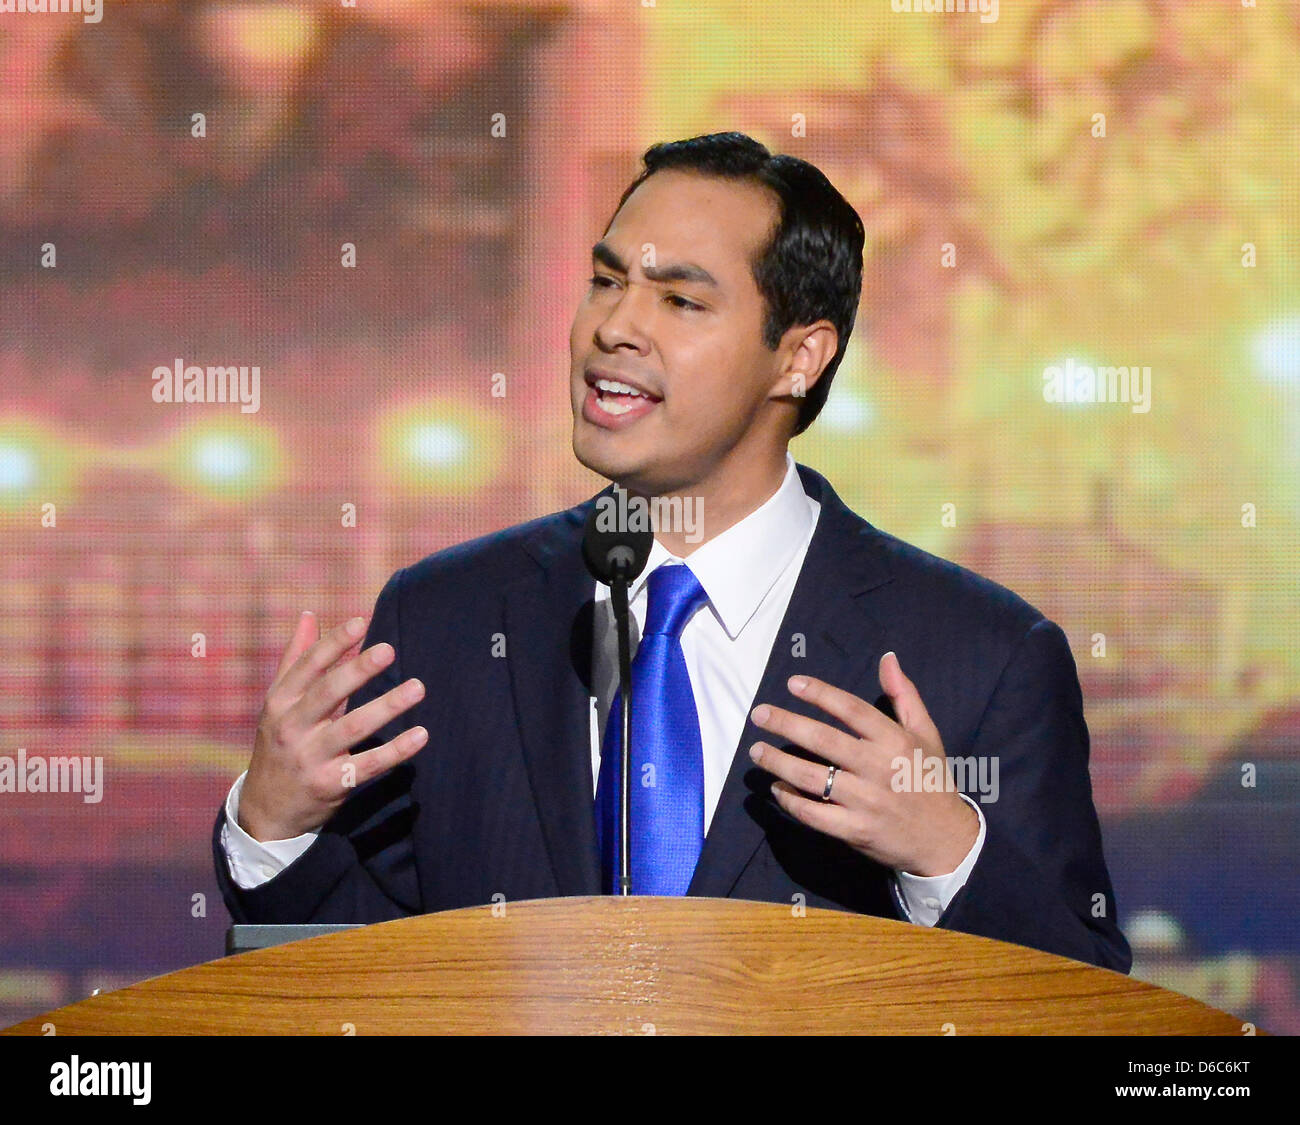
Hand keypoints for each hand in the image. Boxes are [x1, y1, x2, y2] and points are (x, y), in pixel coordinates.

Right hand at [238, 611, 427, 841]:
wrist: (264, 811)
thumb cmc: (279, 744)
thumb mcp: (278, 703)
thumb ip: (296, 659)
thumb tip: (309, 615)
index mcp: (280, 702)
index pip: (307, 666)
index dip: (333, 643)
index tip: (360, 622)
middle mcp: (292, 728)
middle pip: (328, 693)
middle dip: (358, 671)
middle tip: (390, 650)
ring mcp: (311, 758)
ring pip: (352, 728)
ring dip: (386, 707)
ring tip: (418, 687)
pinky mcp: (331, 784)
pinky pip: (368, 765)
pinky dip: (395, 751)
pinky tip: (420, 735)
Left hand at [747, 651, 978, 876]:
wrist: (947, 841)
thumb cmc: (931, 780)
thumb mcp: (926, 733)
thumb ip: (904, 694)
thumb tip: (887, 657)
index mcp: (895, 740)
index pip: (851, 709)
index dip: (820, 693)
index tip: (793, 683)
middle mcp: (878, 768)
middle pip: (823, 740)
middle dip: (785, 724)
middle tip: (759, 714)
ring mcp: (865, 801)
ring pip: (811, 777)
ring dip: (779, 762)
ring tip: (756, 750)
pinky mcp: (854, 830)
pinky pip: (813, 814)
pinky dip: (790, 801)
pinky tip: (776, 788)